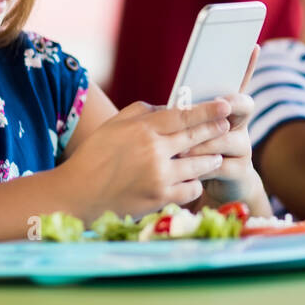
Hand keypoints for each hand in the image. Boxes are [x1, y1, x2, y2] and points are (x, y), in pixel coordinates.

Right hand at [64, 97, 231, 220]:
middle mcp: (154, 151)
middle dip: (216, 130)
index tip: (225, 105)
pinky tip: (195, 180)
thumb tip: (169, 107)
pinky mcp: (161, 198)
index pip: (183, 116)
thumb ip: (142, 111)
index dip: (208, 110)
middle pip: (196, 137)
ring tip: (214, 156)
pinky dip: (195, 184)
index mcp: (142, 130)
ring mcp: (159, 176)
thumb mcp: (113, 125)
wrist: (77, 195)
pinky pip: (192, 189)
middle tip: (227, 125)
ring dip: (210, 159)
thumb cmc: (94, 157)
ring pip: (199, 165)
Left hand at [182, 45, 272, 214]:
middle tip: (220, 105)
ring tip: (182, 150)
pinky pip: (221, 164)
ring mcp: (243, 146)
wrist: (219, 189)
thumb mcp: (191, 133)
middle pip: (243, 105)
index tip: (253, 47)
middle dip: (230, 103)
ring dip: (201, 143)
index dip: (247, 65)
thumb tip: (174, 103)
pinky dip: (203, 167)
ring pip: (225, 137)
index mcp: (227, 110)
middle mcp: (239, 124)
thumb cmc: (197, 155)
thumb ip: (188, 117)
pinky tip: (190, 172)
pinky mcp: (241, 170)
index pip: (238, 82)